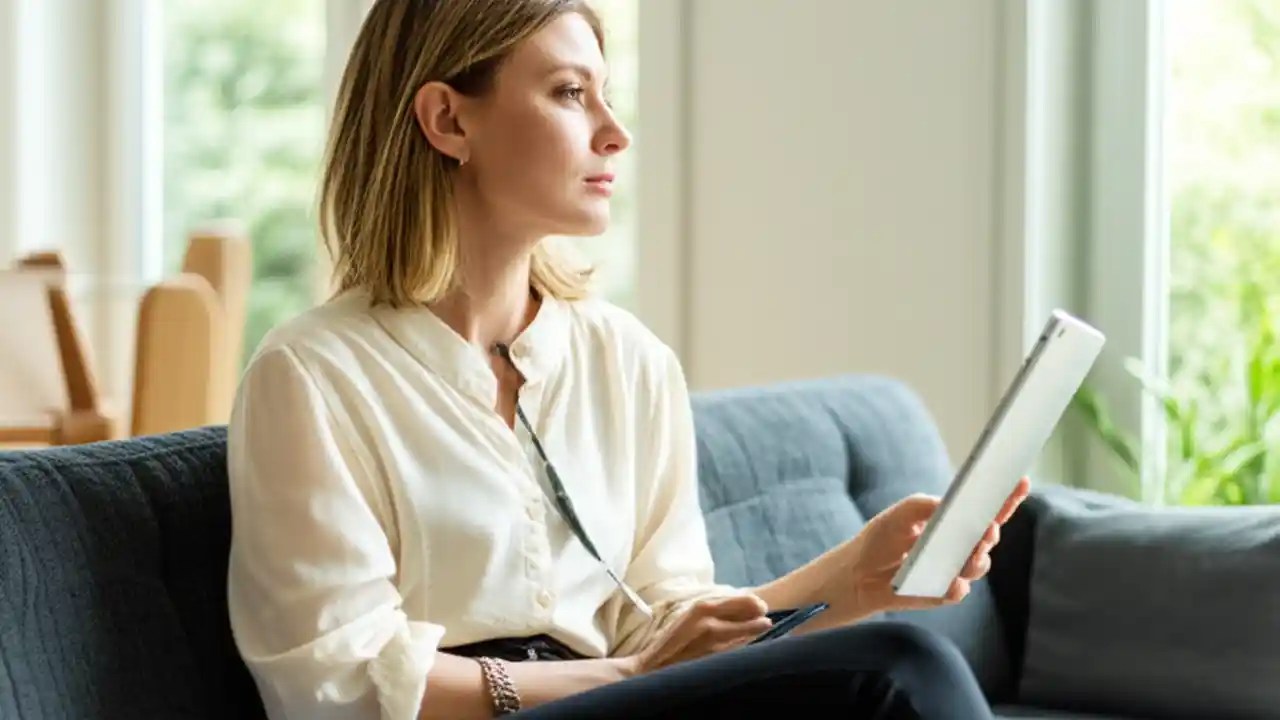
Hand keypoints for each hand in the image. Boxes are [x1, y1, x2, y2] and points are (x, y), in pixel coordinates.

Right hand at [624, 595, 771, 675]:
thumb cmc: (672, 640)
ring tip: (761, 629)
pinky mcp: (715, 658)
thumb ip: (712, 611)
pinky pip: (737, 650)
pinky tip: (746, 644)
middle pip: (748, 617)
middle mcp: (711, 622)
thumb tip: (739, 607)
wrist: (654, 666)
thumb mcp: (690, 616)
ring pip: (746, 635)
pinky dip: (744, 645)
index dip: (755, 603)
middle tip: (765, 619)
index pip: (742, 601)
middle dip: (759, 619)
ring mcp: (714, 642)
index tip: (761, 607)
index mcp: (703, 606)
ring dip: (755, 632)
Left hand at [844, 476, 1030, 613]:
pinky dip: (957, 586)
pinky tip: (952, 582)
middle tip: (989, 526)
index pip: (987, 509)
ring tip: (972, 552)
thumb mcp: (902, 513)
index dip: (1008, 496)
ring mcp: (955, 570)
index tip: (1020, 480)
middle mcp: (960, 546)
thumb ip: (926, 505)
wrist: (858, 573)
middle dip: (991, 530)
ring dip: (978, 558)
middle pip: (989, 536)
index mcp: (954, 522)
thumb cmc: (882, 538)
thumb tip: (951, 505)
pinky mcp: (944, 593)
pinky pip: (959, 590)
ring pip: (980, 564)